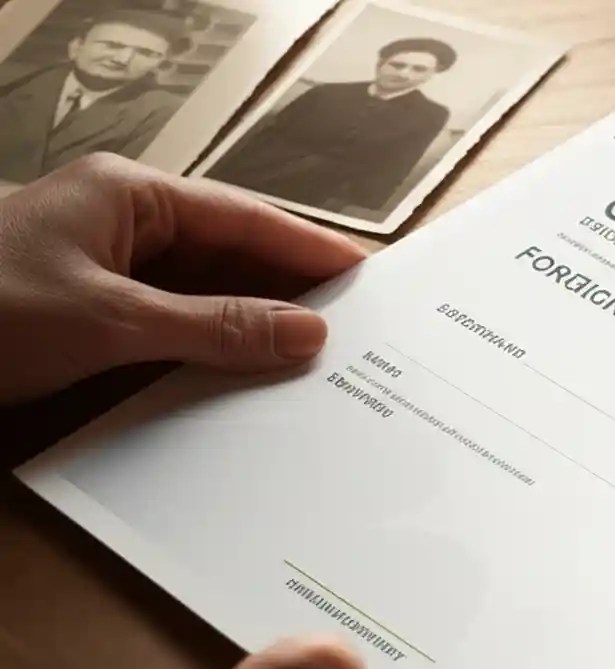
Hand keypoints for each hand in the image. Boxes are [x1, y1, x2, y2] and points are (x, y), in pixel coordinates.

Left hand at [0, 153, 368, 404]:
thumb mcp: (111, 321)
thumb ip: (215, 326)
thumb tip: (306, 333)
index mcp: (132, 196)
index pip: (245, 218)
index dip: (310, 249)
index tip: (370, 277)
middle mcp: (125, 224)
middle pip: (231, 253)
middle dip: (289, 290)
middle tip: (358, 330)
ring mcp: (108, 267)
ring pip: (205, 292)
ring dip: (253, 324)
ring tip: (318, 358)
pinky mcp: (94, 311)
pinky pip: (174, 323)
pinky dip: (212, 347)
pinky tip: (249, 375)